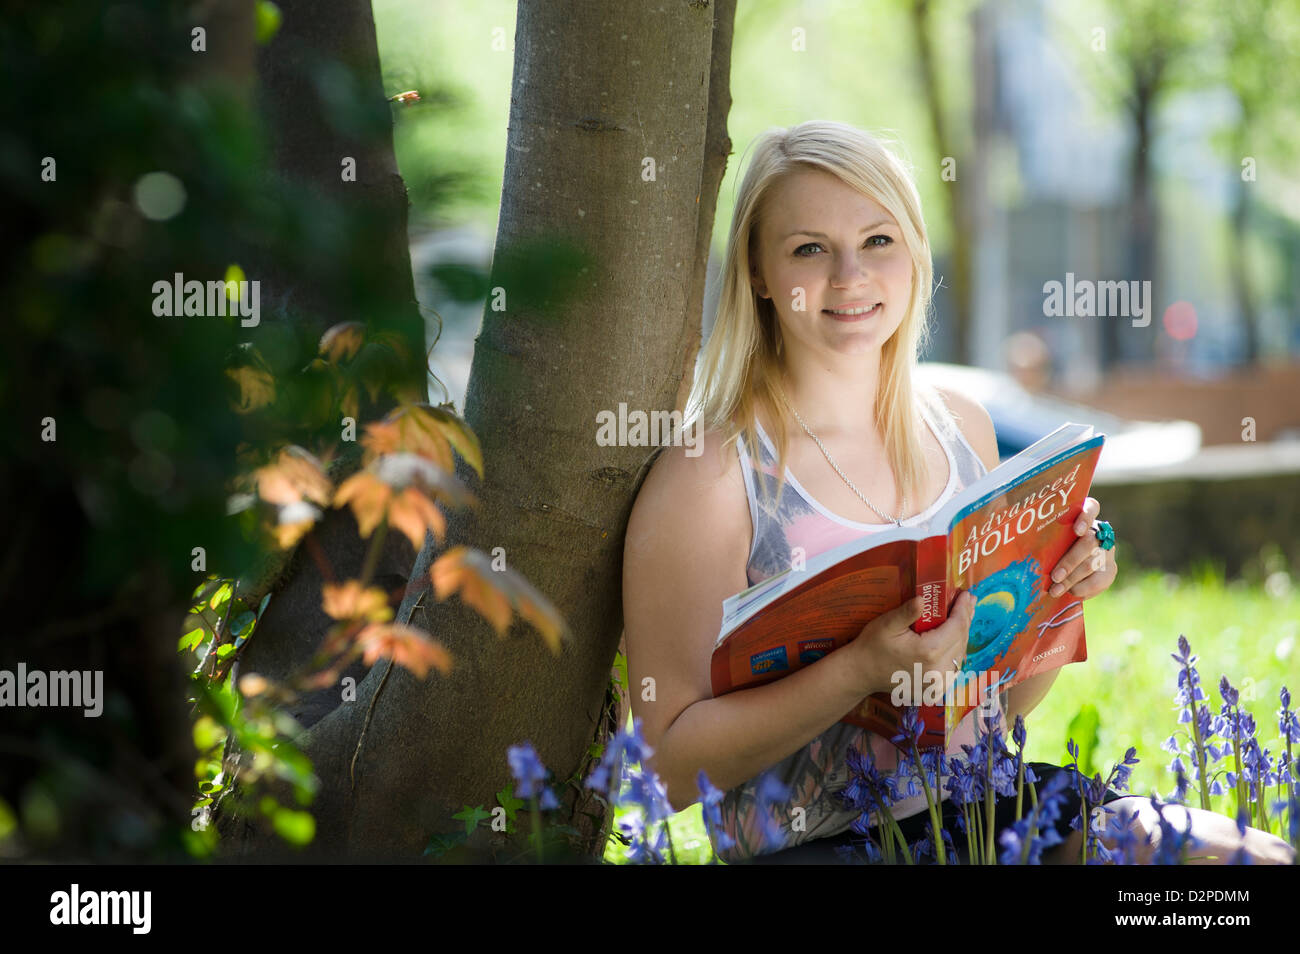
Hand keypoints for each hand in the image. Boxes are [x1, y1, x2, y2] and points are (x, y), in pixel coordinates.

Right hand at [848, 591, 973, 697]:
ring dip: (962, 635)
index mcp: (928, 651)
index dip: (962, 609)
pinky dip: (956, 652)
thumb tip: (923, 599)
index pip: (956, 627)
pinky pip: (953, 668)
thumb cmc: (872, 646)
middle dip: (965, 619)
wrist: (862, 673)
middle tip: (968, 601)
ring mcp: (938, 683)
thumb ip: (907, 612)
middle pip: (961, 640)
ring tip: (963, 616)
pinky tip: (954, 639)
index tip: (965, 594)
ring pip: (960, 654)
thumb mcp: (887, 624)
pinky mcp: (935, 689)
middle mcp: (938, 670)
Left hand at [1048, 496, 1116, 599]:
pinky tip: (1070, 595)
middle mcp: (1098, 531)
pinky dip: (1084, 589)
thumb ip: (1042, 539)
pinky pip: (1101, 581)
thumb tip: (1015, 549)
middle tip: (1055, 576)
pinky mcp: (1110, 569)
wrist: (1068, 563)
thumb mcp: (1047, 537)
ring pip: (1094, 564)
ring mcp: (1107, 550)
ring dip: (1073, 579)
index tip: (1077, 531)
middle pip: (1089, 542)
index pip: (1091, 508)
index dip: (1086, 517)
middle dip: (1071, 561)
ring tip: (1056, 591)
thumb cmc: (1050, 545)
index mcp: (1083, 516)